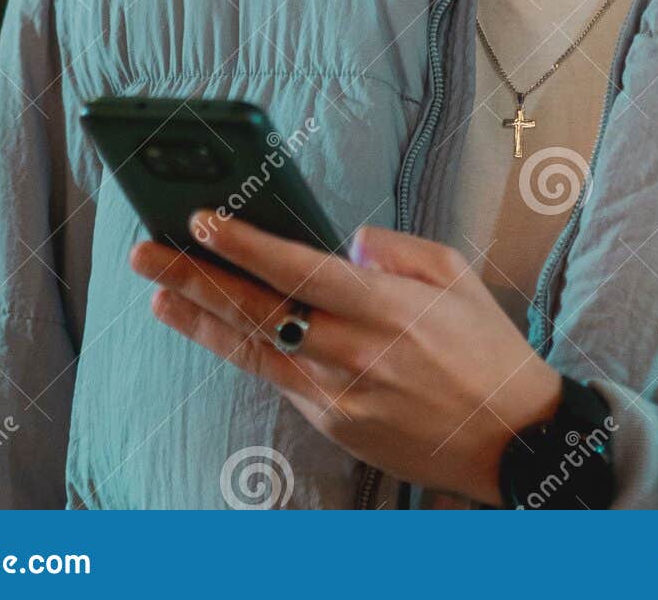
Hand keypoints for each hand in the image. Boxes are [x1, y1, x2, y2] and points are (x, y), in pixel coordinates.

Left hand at [129, 211, 561, 504]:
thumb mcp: (455, 274)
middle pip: (257, 310)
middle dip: (195, 276)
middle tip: (147, 249)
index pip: (299, 269)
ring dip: (199, 315)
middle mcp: (354, 352)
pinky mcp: (332, 422)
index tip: (203, 219)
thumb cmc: (485, 347)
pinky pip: (272, 377)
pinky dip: (231, 349)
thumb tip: (345, 241)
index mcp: (386, 307)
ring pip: (253, 347)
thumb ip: (396, 250)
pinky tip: (204, 327)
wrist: (511, 438)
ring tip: (156, 287)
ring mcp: (338, 394)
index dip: (245, 244)